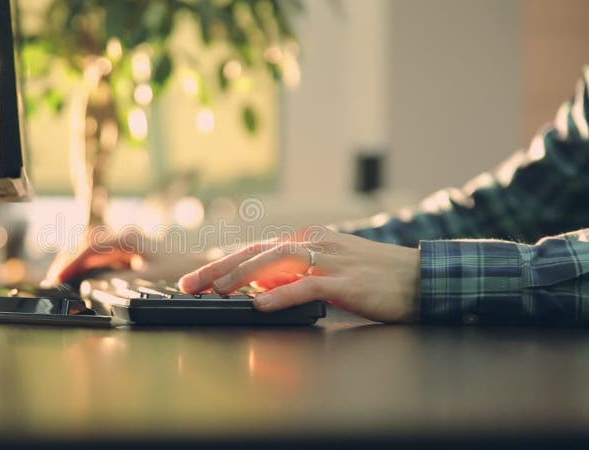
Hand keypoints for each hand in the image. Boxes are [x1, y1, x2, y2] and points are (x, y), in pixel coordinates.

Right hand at [43, 228, 205, 285]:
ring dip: (74, 263)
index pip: (90, 246)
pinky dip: (85, 266)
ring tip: (59, 279)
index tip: (58, 277)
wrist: (200, 270)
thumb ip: (119, 282)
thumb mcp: (148, 280)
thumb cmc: (180, 272)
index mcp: (128, 239)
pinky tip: (76, 277)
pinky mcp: (127, 254)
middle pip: (85, 244)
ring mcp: (125, 245)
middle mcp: (124, 238)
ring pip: (90, 250)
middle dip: (67, 261)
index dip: (72, 262)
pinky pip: (99, 257)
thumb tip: (90, 286)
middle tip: (52, 280)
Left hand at [178, 228, 420, 322]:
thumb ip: (293, 274)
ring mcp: (329, 259)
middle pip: (255, 253)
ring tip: (216, 290)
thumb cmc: (372, 276)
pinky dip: (281, 294)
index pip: (254, 249)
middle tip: (190, 284)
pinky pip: (306, 286)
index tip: (195, 279)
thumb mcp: (326, 267)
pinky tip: (260, 304)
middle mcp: (313, 243)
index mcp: (306, 239)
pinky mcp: (344, 281)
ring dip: (241, 277)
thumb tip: (257, 288)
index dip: (221, 263)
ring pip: (275, 263)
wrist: (419, 277)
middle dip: (219, 269)